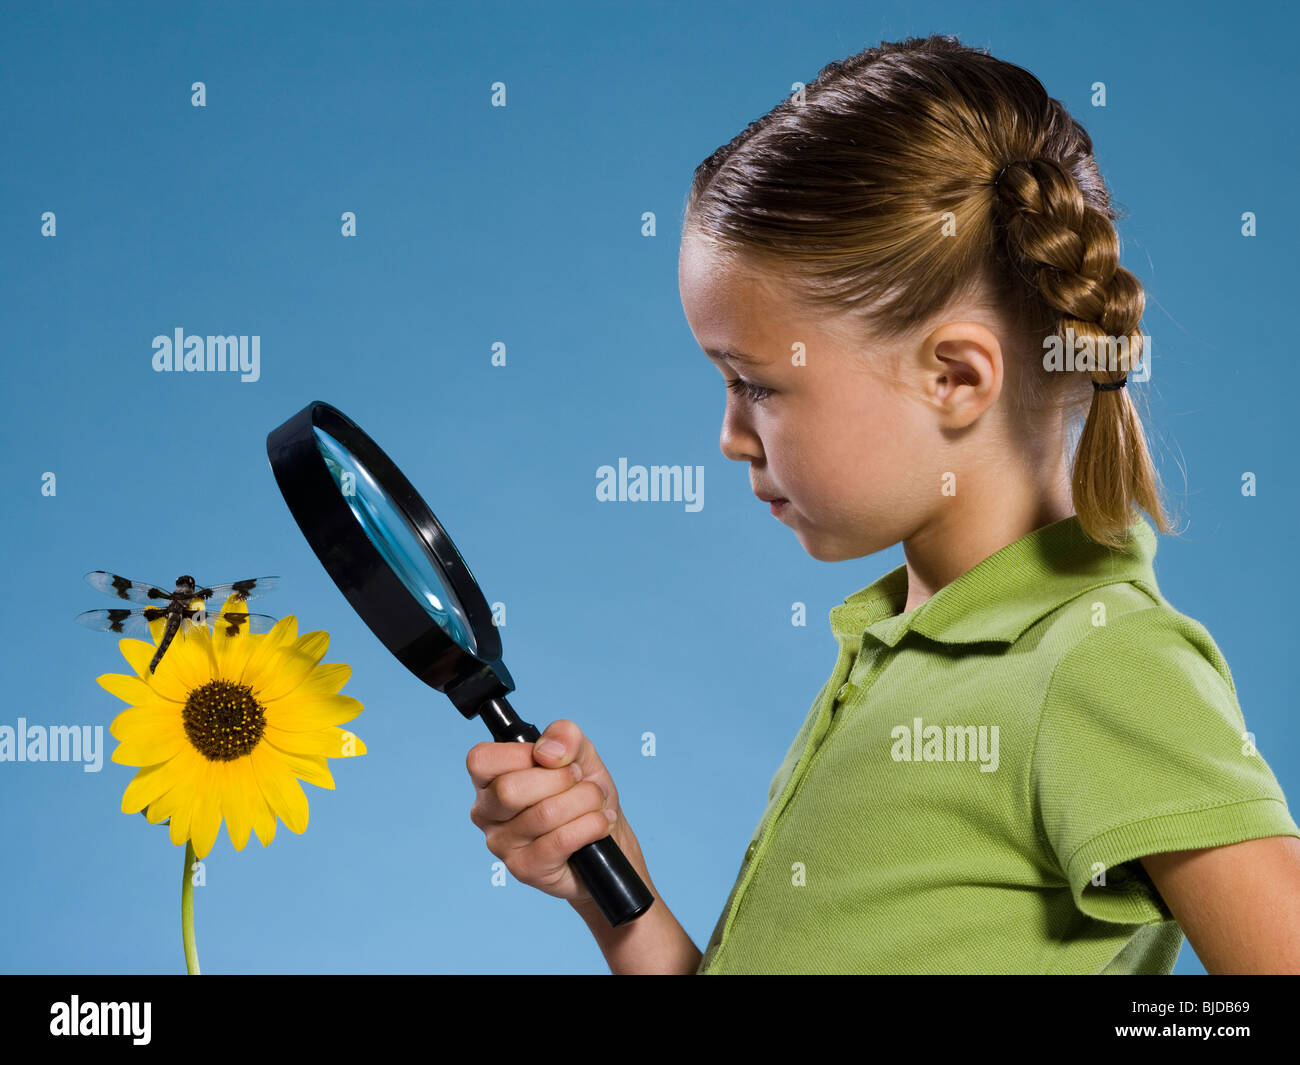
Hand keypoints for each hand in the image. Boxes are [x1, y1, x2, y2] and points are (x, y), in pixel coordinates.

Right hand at [466, 719, 620, 905]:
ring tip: (596, 803)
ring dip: (585, 802)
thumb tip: (548, 752)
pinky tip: (600, 823)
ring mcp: (502, 845)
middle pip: (510, 790)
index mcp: (488, 779)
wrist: (607, 840)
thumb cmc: (583, 794)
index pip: (481, 760)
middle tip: (580, 782)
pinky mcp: (524, 869)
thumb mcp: (581, 754)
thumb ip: (564, 736)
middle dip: (561, 780)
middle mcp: (486, 813)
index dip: (522, 755)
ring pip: (543, 814)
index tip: (553, 760)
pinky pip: (560, 841)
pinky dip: (591, 826)